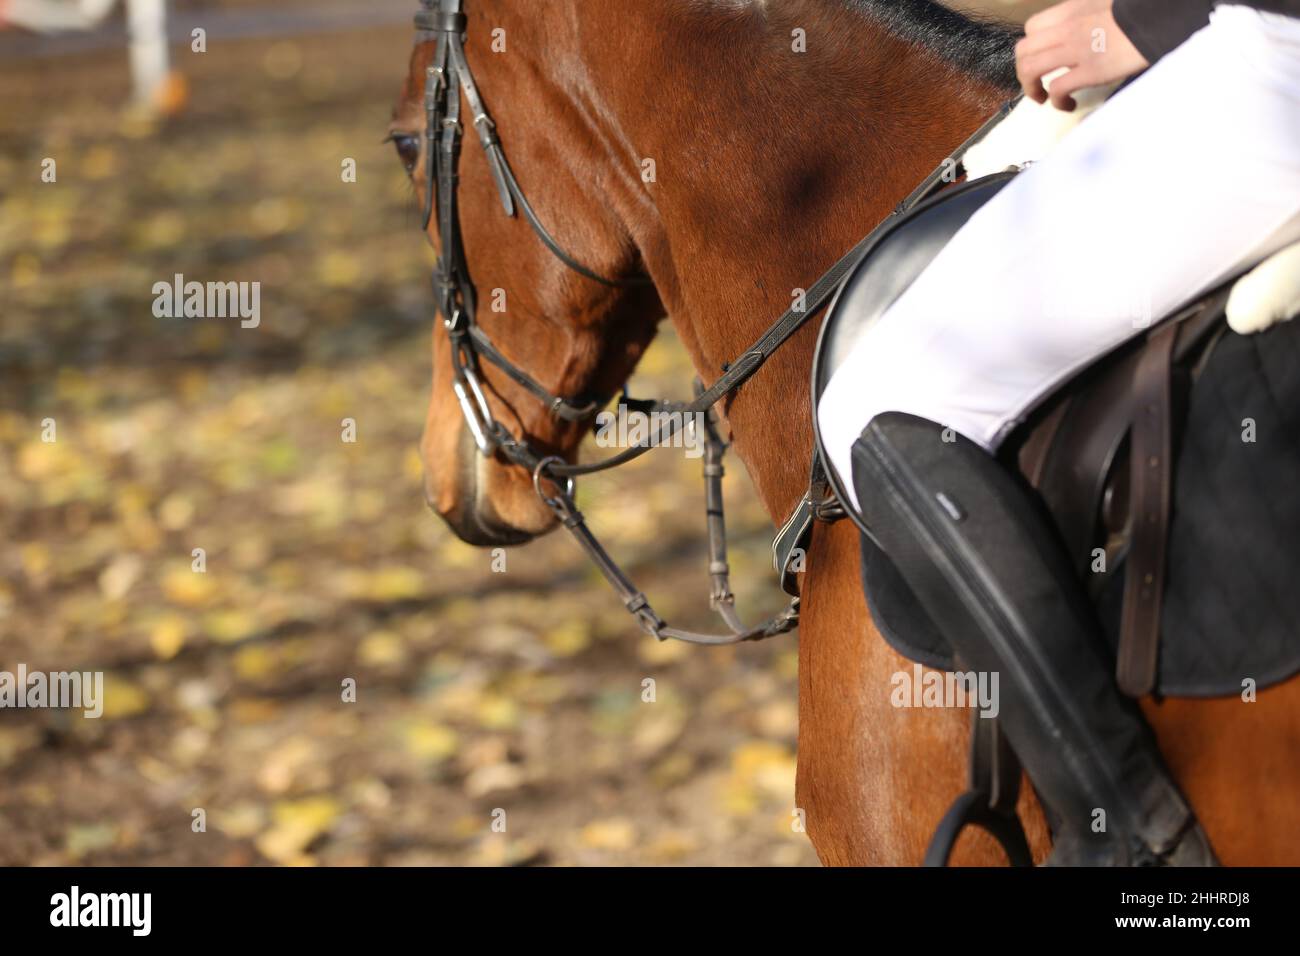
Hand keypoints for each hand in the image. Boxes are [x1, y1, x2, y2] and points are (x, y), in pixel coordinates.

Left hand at [1016, 0, 1148, 110]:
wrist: (1160, 18)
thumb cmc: (1139, 14)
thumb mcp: (1106, 5)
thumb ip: (1087, 17)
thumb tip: (1083, 29)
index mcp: (1071, 10)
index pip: (1032, 28)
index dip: (1031, 47)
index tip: (1040, 59)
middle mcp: (1067, 28)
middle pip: (1023, 51)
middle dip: (1024, 72)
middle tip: (1036, 84)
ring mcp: (1075, 49)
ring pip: (1031, 69)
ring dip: (1031, 89)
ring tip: (1043, 98)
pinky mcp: (1088, 71)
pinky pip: (1056, 89)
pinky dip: (1057, 101)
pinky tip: (1068, 104)